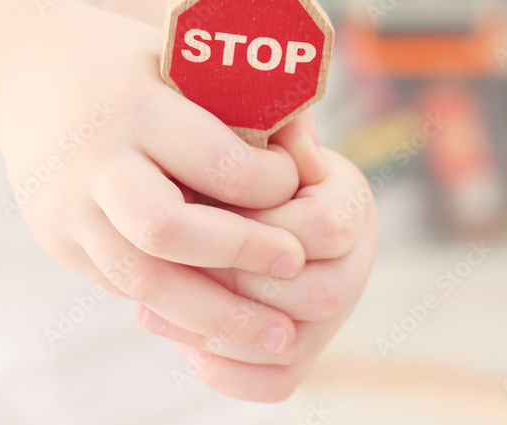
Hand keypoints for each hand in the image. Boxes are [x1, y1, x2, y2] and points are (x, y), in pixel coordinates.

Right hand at [0, 0, 311, 354]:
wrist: (20, 71)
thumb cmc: (124, 63)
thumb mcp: (178, 59)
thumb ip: (241, 106)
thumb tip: (311, 167)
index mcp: (132, 106)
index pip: (217, 162)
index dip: (271, 184)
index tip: (296, 187)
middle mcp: (91, 161)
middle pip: (169, 232)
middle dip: (243, 257)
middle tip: (297, 268)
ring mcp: (65, 208)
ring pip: (143, 282)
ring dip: (216, 316)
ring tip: (276, 336)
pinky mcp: (56, 239)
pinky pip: (122, 285)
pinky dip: (177, 307)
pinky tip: (221, 319)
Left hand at [133, 111, 378, 401]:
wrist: (229, 192)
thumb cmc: (225, 144)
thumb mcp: (241, 124)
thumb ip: (264, 125)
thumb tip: (287, 152)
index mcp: (347, 200)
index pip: (322, 227)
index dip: (257, 227)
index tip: (192, 208)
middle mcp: (355, 261)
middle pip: (320, 294)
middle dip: (235, 281)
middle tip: (167, 267)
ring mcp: (332, 313)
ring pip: (292, 346)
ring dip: (219, 330)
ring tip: (151, 308)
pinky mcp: (300, 351)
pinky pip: (276, 383)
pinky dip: (228, 374)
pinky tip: (183, 343)